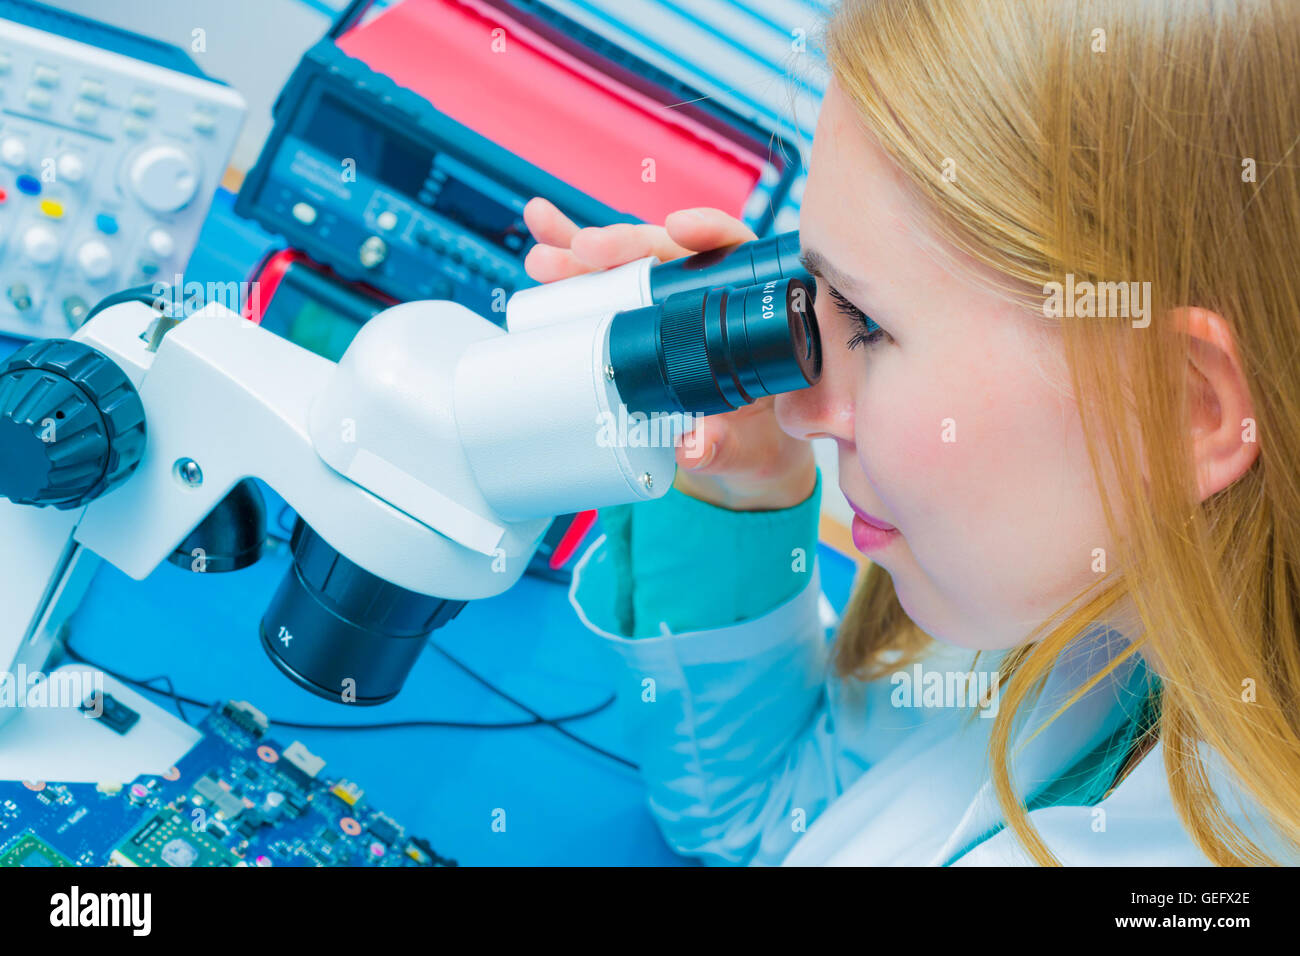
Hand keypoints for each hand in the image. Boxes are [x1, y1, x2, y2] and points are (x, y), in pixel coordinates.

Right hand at [523, 198, 816, 511]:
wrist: (740, 455)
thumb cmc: (756, 439)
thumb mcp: (746, 448)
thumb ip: (724, 445)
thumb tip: (692, 445)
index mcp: (748, 309)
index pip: (735, 253)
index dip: (709, 232)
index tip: (679, 229)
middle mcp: (707, 295)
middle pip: (665, 253)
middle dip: (621, 245)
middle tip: (585, 250)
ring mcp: (666, 304)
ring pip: (625, 264)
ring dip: (582, 252)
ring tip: (545, 256)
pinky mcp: (634, 317)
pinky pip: (602, 284)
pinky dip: (570, 265)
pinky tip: (541, 244)